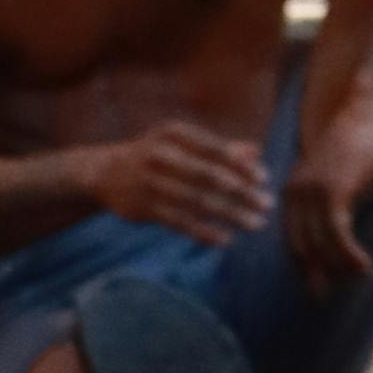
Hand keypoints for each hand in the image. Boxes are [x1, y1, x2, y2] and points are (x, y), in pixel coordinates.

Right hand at [77, 118, 272, 242]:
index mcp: (173, 132)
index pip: (214, 149)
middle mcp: (160, 154)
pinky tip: (226, 239)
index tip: (264, 179)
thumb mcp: (182, 143)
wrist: (105, 172)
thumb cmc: (156, 154)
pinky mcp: (142, 208)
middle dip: (241, 192)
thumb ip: (219, 148)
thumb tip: (256, 153)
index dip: (241, 165)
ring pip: (196, 202)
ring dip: (229, 215)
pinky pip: (179, 222)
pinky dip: (204, 232)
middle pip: (208, 176)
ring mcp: (149, 182)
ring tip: (254, 224)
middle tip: (267, 205)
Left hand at [277, 117, 372, 294]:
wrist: (366, 111)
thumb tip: (341, 233)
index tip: (313, 285)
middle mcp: (294, 193)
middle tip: (326, 295)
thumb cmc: (357, 141)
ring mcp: (311, 192)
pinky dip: (350, 255)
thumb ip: (332, 202)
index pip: (291, 238)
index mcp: (291, 190)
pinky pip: (337, 235)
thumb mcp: (337, 176)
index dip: (303, 264)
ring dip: (340, 267)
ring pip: (321, 245)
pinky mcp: (332, 192)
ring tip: (358, 277)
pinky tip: (364, 265)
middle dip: (315, 273)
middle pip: (301, 246)